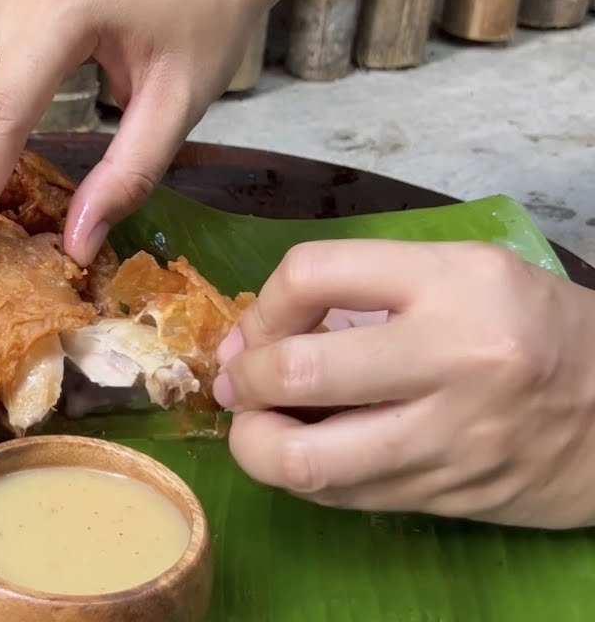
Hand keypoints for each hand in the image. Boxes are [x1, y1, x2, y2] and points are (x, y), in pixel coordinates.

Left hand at [213, 239, 594, 528]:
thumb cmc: (531, 328)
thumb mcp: (462, 274)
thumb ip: (364, 289)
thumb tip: (257, 333)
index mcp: (455, 283)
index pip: (313, 273)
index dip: (263, 302)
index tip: (258, 325)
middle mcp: (453, 359)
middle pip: (296, 372)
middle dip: (244, 378)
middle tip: (238, 380)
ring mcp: (449, 439)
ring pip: (306, 460)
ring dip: (256, 443)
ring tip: (258, 423)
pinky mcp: (444, 496)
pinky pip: (341, 495)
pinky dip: (302, 474)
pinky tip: (306, 450)